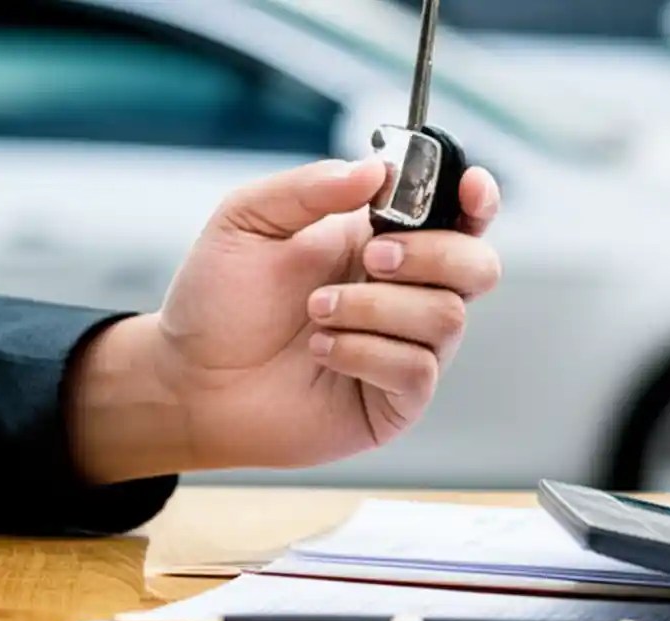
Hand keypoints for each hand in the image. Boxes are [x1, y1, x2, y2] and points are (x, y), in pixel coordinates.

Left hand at [67, 158, 500, 481]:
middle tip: (371, 258)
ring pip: (447, 317)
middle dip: (431, 254)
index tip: (471, 189)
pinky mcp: (397, 400)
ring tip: (317, 312)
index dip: (479, 200)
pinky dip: (366, 352)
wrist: (190, 380)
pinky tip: (323, 350)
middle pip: (479, 266)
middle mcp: (408, 294)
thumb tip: (375, 170)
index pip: (461, 217)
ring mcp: (408, 348)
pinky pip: (416, 368)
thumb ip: (312, 187)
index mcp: (384, 241)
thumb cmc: (219, 302)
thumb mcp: (248, 220)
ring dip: (376, 307)